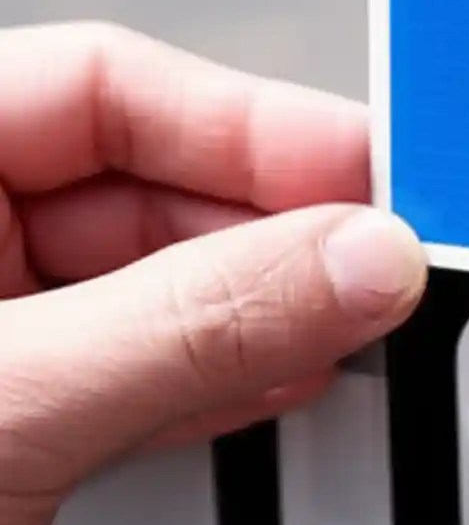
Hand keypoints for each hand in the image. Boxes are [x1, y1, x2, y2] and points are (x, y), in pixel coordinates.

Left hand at [0, 22, 425, 524]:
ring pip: (158, 288)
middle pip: (142, 190)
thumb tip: (353, 261)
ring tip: (351, 319)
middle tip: (377, 261)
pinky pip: (146, 374)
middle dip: (271, 228)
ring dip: (265, 309)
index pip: (95, 90)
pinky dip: (225, 378)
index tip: (363, 174)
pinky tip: (289, 376)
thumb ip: (189, 324)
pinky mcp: (13, 433)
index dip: (244, 123)